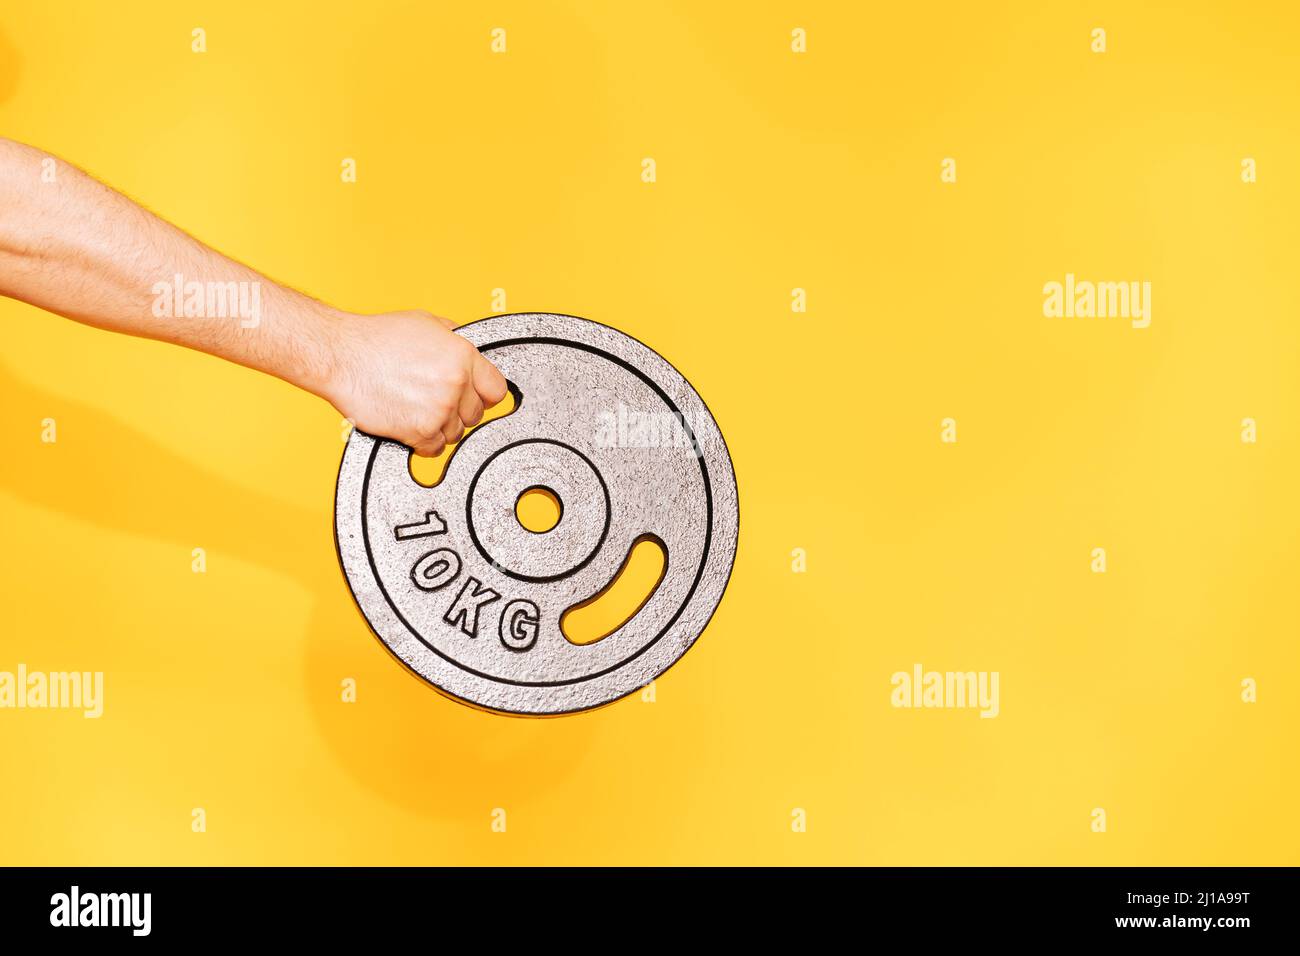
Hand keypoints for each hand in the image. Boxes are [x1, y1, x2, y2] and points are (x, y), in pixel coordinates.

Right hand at [326, 310, 508, 456]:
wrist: (341, 356)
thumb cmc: (375, 338)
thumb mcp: (425, 322)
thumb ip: (454, 338)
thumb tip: (466, 347)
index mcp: (462, 356)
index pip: (497, 390)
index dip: (483, 395)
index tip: (474, 398)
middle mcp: (455, 383)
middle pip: (475, 415)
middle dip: (458, 411)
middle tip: (434, 401)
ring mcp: (439, 410)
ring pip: (455, 434)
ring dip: (439, 427)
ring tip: (415, 409)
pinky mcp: (419, 431)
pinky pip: (435, 449)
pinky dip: (423, 443)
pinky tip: (409, 424)